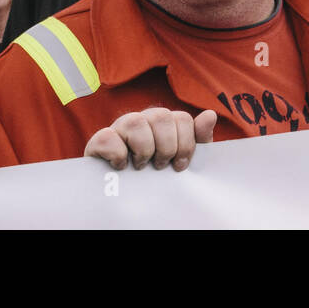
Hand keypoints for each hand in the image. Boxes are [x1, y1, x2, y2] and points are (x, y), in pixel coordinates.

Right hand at [84, 107, 216, 171]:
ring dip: (144, 149)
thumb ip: (196, 139)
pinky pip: (108, 137)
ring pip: (135, 121)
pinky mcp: (98, 140)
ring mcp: (119, 127)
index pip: (182, 118)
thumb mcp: (178, 158)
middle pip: (162, 115)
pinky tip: (122, 168)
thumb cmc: (153, 173)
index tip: (180, 166)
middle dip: (167, 146)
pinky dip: (118, 155)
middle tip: (161, 166)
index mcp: (162, 122)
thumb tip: (210, 115)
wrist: (118, 193)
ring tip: (142, 167)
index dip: (186, 143)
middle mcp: (141, 119)